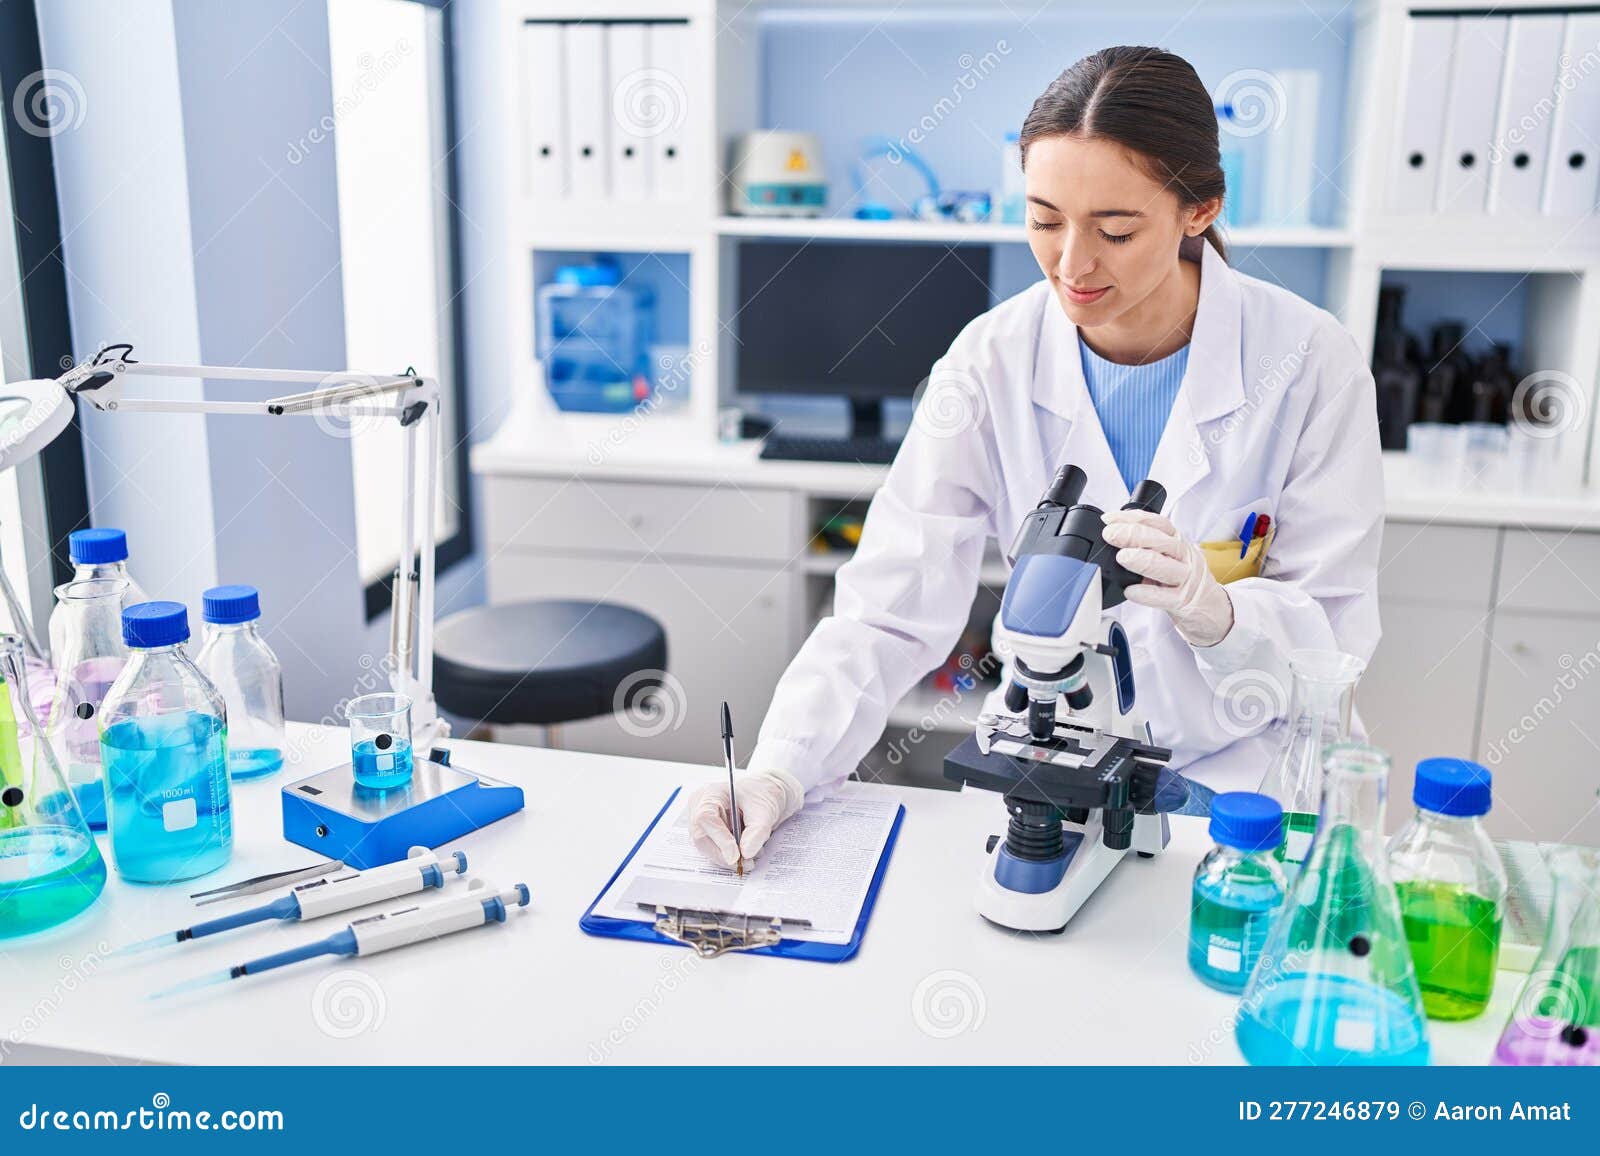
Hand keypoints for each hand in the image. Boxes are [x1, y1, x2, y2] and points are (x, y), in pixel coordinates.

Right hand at [687, 768, 805, 866]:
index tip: (736, 856)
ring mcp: (703, 823)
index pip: (706, 818)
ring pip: (708, 848)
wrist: (768, 795)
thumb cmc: (763, 794)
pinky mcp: (710, 834)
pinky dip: (731, 856)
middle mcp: (700, 808)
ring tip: (751, 856)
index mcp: (710, 794)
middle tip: (747, 863)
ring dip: (729, 857)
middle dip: (724, 855)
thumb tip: (746, 853)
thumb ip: (756, 832)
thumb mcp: (765, 810)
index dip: (719, 839)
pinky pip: (715, 850)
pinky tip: (746, 851)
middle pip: (701, 837)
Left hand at [1101, 508, 1234, 646]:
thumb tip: (1114, 536)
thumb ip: (1148, 546)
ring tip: (1122, 557)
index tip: (1110, 519)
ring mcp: (1186, 579)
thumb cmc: (1183, 578)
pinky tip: (1130, 591)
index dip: (1133, 518)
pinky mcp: (1183, 602)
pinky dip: (1146, 593)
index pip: (1158, 523)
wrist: (1213, 608)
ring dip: (1141, 560)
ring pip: (1164, 566)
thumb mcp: (1171, 556)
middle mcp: (1184, 556)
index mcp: (1178, 541)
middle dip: (1132, 535)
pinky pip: (1164, 597)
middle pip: (1160, 541)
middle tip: (1110, 534)